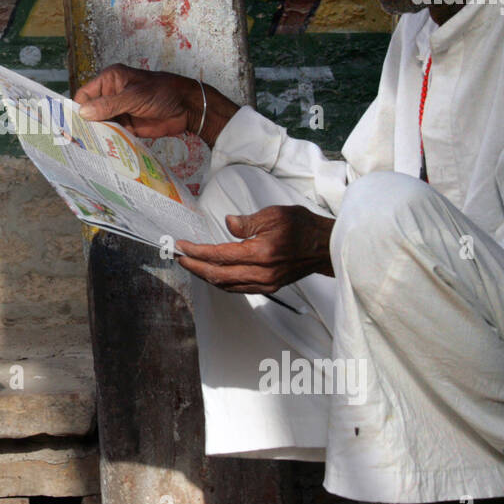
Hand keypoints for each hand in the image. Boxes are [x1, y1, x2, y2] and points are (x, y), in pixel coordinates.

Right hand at [74, 63, 238, 146]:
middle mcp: (111, 94)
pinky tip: (101, 150)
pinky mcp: (127, 125)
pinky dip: (108, 141)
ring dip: (96, 134)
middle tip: (75, 140)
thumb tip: (83, 113)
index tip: (71, 126)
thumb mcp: (135, 96)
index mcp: (110, 79)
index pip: (85, 94)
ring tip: (85, 148)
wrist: (188, 108)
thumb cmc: (164, 93)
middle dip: (85, 124)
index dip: (78, 109)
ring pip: (99, 124)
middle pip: (90, 111)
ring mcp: (118, 111)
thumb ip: (109, 105)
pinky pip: (112, 134)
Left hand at [176, 206, 334, 292]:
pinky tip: (213, 273)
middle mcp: (261, 273)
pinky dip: (221, 282)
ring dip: (206, 276)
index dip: (197, 252)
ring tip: (191, 265)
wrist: (325, 247)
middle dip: (195, 267)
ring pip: (227, 285)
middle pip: (218, 276)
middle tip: (179, 258)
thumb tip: (227, 223)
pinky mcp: (269, 287)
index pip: (220, 255)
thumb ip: (247, 222)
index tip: (182, 246)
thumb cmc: (302, 226)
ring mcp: (265, 283)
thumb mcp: (274, 215)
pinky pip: (238, 288)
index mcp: (261, 253)